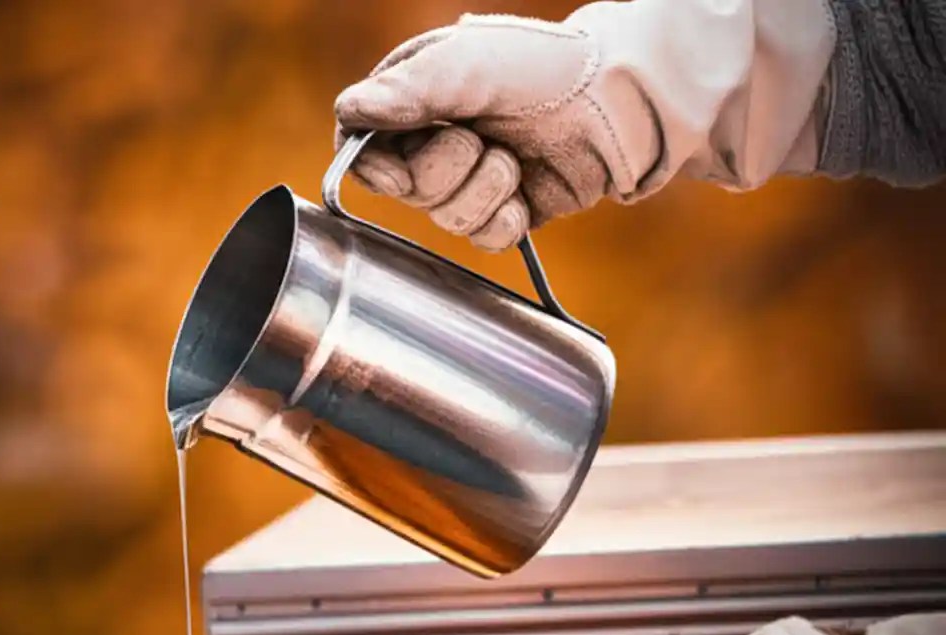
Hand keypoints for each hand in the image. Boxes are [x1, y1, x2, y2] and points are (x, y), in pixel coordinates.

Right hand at [333, 1, 834, 250]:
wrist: (617, 102)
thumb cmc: (541, 67)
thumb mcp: (467, 65)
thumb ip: (406, 91)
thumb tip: (348, 110)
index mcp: (413, 97)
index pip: (362, 147)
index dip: (378, 168)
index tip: (402, 172)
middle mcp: (434, 138)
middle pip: (403, 190)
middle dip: (445, 171)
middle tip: (481, 141)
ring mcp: (469, 177)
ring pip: (444, 218)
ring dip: (483, 192)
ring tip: (513, 161)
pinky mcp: (504, 209)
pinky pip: (482, 239)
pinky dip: (505, 220)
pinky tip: (526, 192)